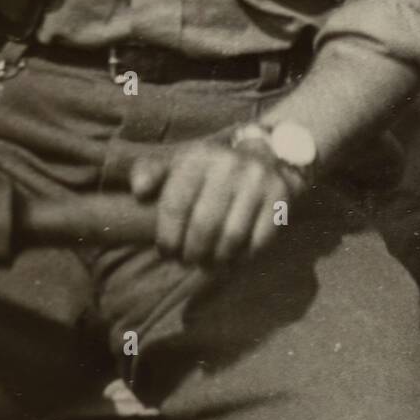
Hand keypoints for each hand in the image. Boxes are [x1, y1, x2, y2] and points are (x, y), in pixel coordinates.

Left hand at [129, 137, 292, 267]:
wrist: (265, 156)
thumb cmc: (210, 170)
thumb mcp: (178, 164)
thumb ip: (149, 172)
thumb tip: (139, 192)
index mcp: (199, 156)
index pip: (175, 206)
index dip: (167, 238)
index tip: (167, 252)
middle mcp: (229, 164)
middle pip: (204, 227)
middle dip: (192, 253)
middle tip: (189, 261)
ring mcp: (257, 180)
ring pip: (231, 239)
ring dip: (217, 260)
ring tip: (209, 263)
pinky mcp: (279, 197)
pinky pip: (257, 242)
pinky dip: (242, 258)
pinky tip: (232, 258)